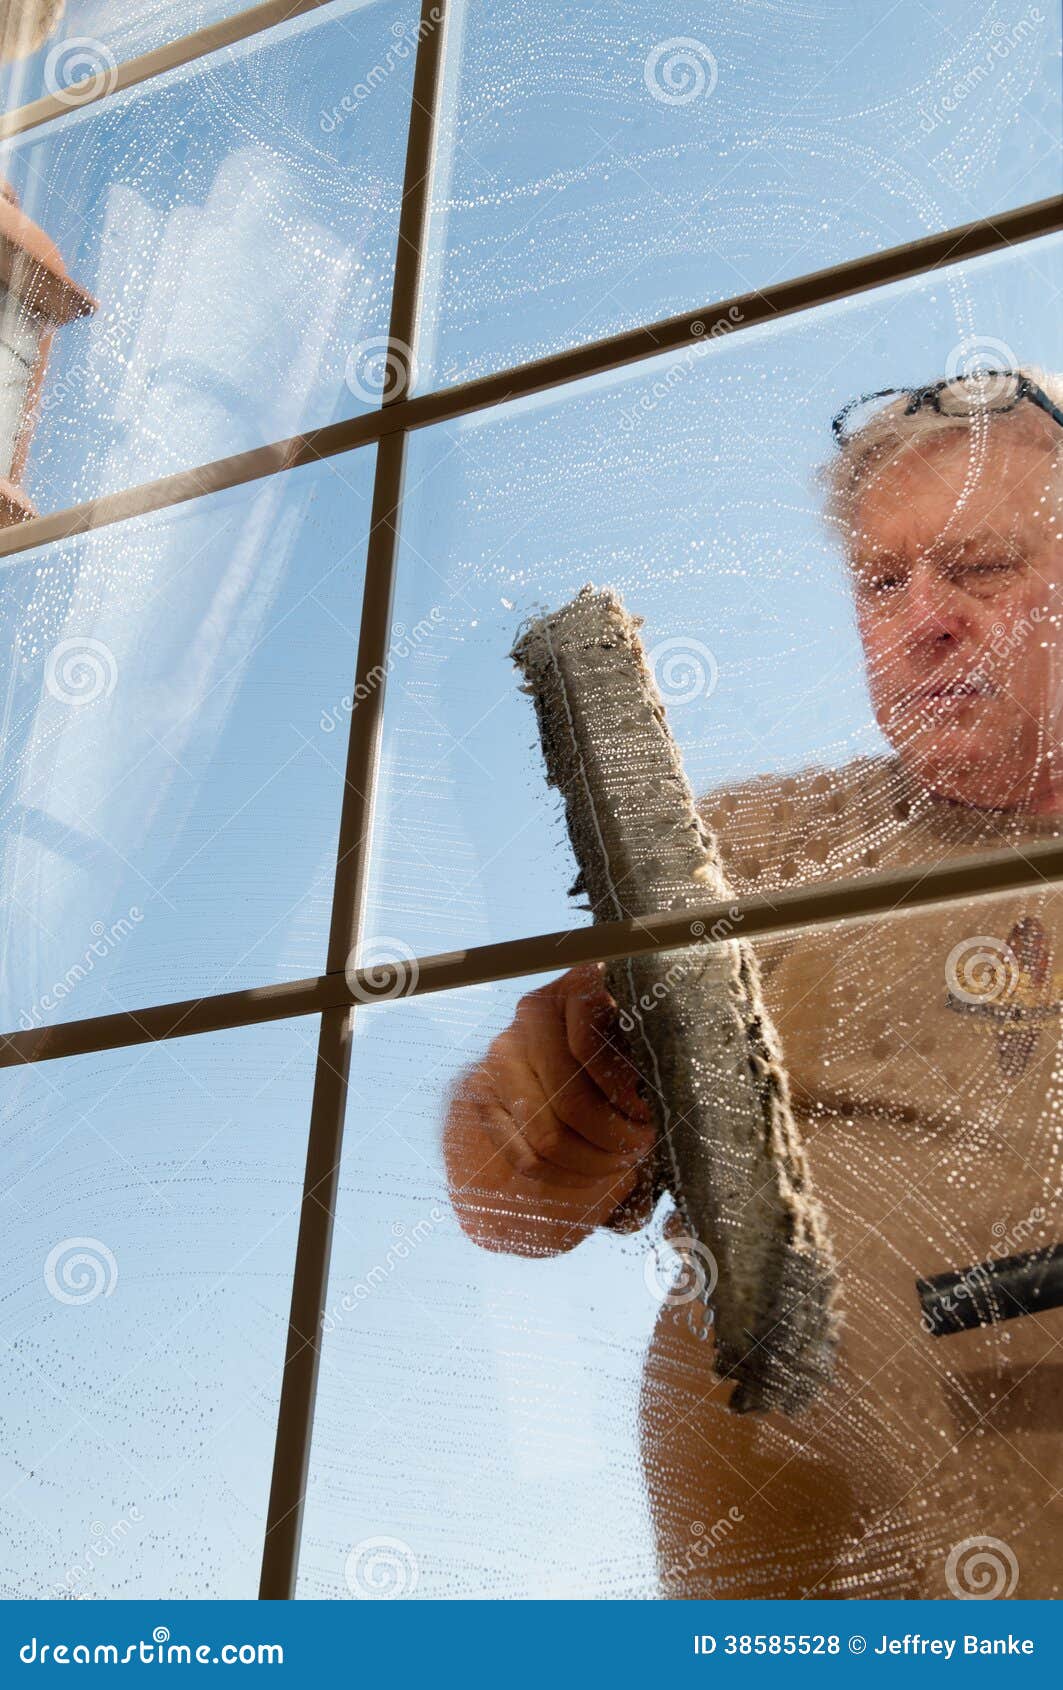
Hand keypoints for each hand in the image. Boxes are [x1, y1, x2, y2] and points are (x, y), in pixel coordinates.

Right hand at [443, 961, 656, 1254]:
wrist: (570, 1049)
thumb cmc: (622, 1048)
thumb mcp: (640, 1043)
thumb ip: (638, 1064)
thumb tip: (640, 1110)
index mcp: (576, 987)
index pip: (589, 1043)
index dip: (620, 1089)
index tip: (645, 1113)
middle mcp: (531, 1016)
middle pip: (570, 1100)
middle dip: (613, 1136)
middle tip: (641, 1147)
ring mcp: (500, 1054)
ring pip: (547, 1136)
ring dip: (594, 1162)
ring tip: (622, 1162)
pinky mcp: (482, 1094)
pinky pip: (526, 1157)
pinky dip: (566, 1176)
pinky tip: (591, 1172)